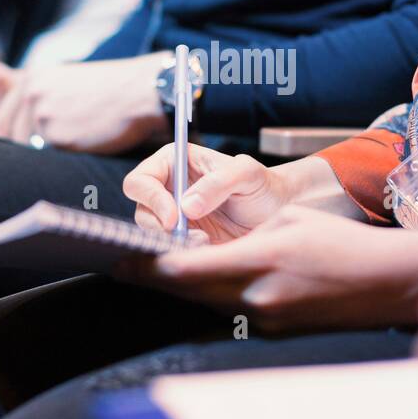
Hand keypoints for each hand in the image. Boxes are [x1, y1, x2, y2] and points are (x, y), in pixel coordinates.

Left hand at [0, 53, 168, 152]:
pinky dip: (65, 160)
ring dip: (48, 156)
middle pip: (12, 138)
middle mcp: (30, 94)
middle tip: (40, 163)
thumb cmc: (113, 89)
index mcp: (31, 78)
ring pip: (32, 150)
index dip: (7, 139)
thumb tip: (28, 134)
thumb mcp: (69, 83)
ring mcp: (41, 115)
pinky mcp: (57, 137)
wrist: (141, 91)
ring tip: (77, 148)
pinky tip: (85, 150)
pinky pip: (53, 159)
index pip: (3, 120)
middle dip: (26, 151)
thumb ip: (44, 101)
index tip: (13, 155)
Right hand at [124, 143, 292, 242]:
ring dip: (175, 243)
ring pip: (153, 236)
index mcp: (174, 163)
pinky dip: (184, 255)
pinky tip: (207, 251)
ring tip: (206, 242)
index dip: (151, 199)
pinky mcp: (183, 242)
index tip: (173, 217)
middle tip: (192, 235)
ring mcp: (173, 218)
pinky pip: (170, 252)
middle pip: (142, 212)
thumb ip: (218, 182)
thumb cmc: (262, 185)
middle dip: (162, 228)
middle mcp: (167, 190)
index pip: (140, 180)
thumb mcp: (247, 174)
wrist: (277, 215)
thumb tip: (187, 205)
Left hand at [124, 205, 417, 331]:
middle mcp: (257, 298)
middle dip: (156, 278)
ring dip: (183, 287)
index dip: (149, 266)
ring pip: (207, 302)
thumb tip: (204, 246)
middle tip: (126, 266)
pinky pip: (231, 310)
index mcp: (259, 262)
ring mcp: (267, 319)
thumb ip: (242, 235)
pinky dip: (211, 295)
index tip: (122, 259)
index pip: (187, 268)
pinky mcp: (276, 329)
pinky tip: (202, 282)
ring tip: (156, 271)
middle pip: (189, 291)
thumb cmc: (342, 242)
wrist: (386, 282)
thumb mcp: (287, 221)